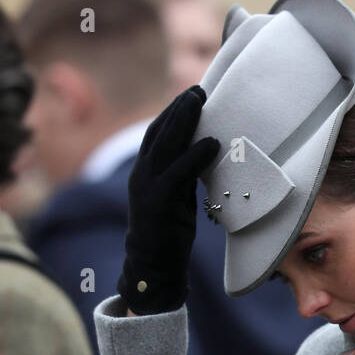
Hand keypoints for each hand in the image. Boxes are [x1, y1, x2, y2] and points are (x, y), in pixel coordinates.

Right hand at [117, 85, 219, 315]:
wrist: (152, 266)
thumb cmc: (167, 233)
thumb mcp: (176, 198)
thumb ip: (183, 176)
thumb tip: (204, 156)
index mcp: (145, 171)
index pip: (157, 133)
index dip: (173, 112)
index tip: (190, 95)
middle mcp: (142, 173)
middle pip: (160, 130)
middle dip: (179, 107)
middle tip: (198, 89)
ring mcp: (148, 185)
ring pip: (166, 143)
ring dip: (185, 119)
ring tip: (201, 100)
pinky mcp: (159, 200)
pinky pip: (179, 171)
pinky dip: (196, 155)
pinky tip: (212, 143)